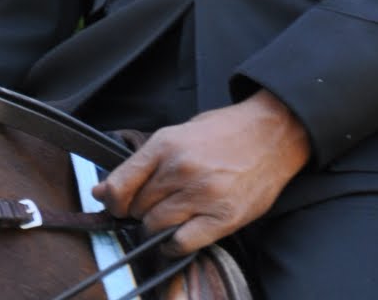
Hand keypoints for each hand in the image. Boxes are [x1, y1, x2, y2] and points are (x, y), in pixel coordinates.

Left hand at [91, 90, 310, 252]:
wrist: (272, 132)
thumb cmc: (226, 131)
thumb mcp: (180, 132)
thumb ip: (145, 160)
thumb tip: (105, 190)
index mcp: (167, 143)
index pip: (121, 184)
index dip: (112, 199)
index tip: (115, 203)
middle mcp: (180, 169)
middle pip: (138, 208)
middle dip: (139, 210)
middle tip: (153, 204)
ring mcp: (202, 195)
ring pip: (156, 227)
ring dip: (156, 228)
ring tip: (169, 217)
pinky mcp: (222, 217)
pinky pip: (182, 243)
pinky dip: (173, 245)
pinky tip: (178, 235)